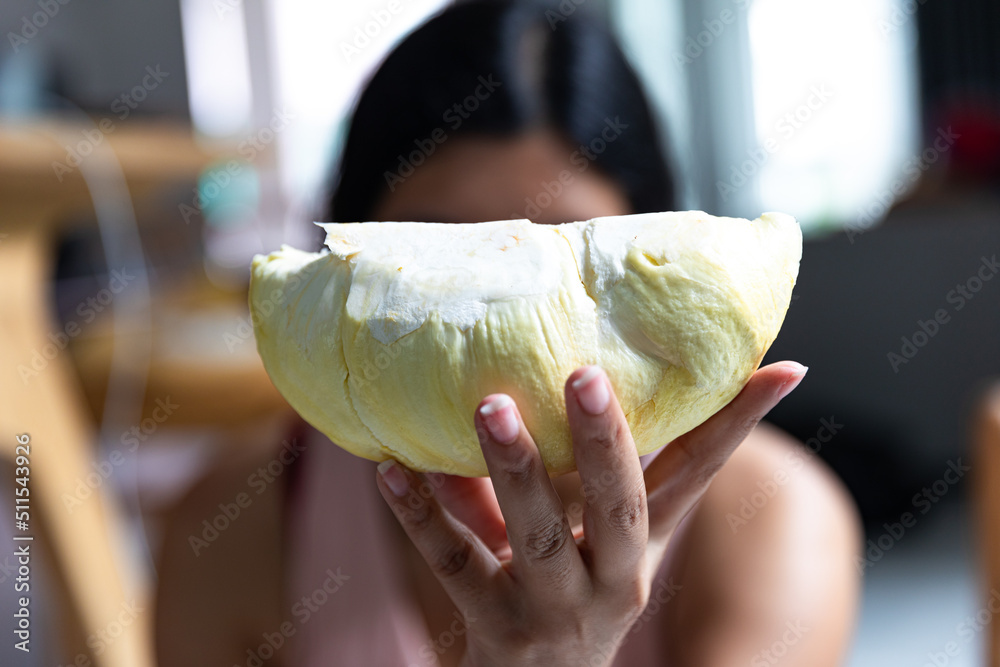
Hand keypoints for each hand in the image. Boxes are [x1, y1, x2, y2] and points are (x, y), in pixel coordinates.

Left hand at [375, 361, 807, 666]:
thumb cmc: (568, 590)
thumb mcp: (595, 538)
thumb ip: (582, 469)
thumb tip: (557, 384)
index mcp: (642, 548)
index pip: (700, 477)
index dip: (738, 424)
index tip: (778, 368)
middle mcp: (610, 581)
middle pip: (620, 508)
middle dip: (606, 442)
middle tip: (583, 375)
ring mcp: (550, 608)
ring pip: (535, 536)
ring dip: (514, 470)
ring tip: (489, 408)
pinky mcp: (492, 627)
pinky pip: (453, 564)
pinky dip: (421, 515)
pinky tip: (391, 469)